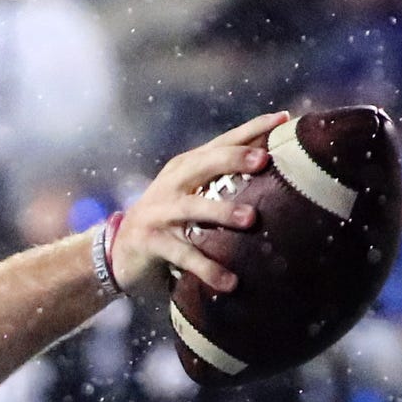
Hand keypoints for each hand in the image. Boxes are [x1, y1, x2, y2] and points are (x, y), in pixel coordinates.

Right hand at [106, 111, 282, 299]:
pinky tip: (230, 282)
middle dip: (234, 159)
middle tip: (263, 161)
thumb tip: (273, 171)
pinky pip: (183, 255)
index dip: (251, 129)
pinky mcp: (151, 242)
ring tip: (250, 219)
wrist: (119, 250)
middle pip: (204, 163)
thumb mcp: (190, 193)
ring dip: (222, 211)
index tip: (282, 119)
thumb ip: (220, 181)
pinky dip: (208, 268)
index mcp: (186, 166)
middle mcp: (172, 183)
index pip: (222, 142)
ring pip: (193, 207)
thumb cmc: (169, 220)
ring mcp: (159, 211)